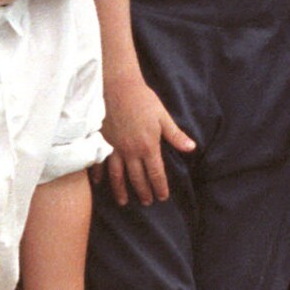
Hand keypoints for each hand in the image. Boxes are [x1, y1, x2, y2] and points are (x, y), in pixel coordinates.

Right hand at [98, 72, 193, 205]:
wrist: (117, 87)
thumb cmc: (142, 99)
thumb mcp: (163, 116)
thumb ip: (175, 135)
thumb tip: (191, 148)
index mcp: (148, 146)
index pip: (156, 173)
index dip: (160, 187)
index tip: (162, 197)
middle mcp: (131, 152)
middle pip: (137, 178)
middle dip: (143, 192)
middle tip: (147, 202)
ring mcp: (114, 148)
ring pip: (117, 176)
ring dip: (121, 190)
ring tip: (124, 202)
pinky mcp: (101, 142)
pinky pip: (99, 163)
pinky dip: (98, 175)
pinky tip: (99, 183)